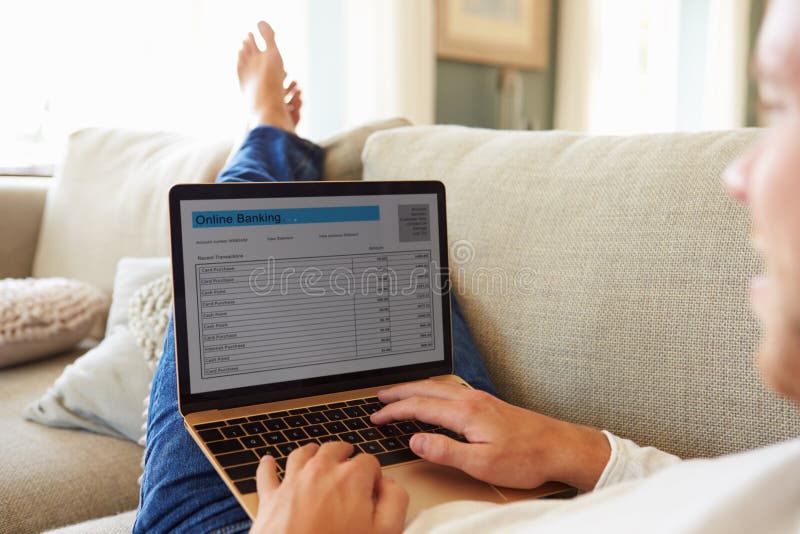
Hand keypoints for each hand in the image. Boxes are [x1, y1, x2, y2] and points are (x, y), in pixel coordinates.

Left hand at [250, 442, 407, 533]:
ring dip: (313, 453)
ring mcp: (293, 481)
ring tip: (318, 456)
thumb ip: (395, 501)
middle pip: (335, 449)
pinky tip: (270, 461)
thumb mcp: (385, 532)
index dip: (373, 474)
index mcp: (351, 478)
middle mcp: (321, 471)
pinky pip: (267, 473)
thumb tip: (391, 485)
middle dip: (345, 455)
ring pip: (303, 454)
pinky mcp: (270, 497)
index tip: (372, 487)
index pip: (369, 461)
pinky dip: (268, 465)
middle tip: (349, 465)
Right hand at [370, 380, 610, 491]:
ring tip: (399, 395)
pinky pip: (450, 391)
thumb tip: (416, 441)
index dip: (394, 411)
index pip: (419, 406)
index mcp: (465, 412)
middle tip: (379, 397)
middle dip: (399, 392)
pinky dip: (432, 392)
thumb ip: (445, 451)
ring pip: (438, 388)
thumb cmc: (526, 457)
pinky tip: (433, 399)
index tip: (376, 416)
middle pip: (426, 389)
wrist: (559, 447)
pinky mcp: (488, 403)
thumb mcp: (481, 464)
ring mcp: (481, 399)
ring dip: (415, 390)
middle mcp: (471, 399)